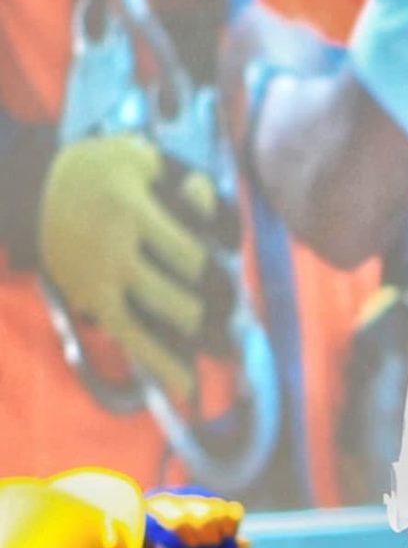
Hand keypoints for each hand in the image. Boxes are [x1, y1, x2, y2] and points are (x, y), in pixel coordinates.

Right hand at [39, 135, 233, 402]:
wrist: (31, 192)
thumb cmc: (99, 173)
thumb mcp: (140, 158)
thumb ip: (185, 183)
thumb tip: (216, 208)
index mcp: (131, 206)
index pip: (195, 239)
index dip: (226, 249)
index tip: (234, 252)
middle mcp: (117, 246)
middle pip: (193, 279)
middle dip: (225, 295)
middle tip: (237, 302)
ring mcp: (105, 279)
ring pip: (171, 316)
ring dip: (209, 332)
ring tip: (231, 347)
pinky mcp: (95, 304)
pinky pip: (135, 341)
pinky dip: (164, 366)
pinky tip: (189, 389)